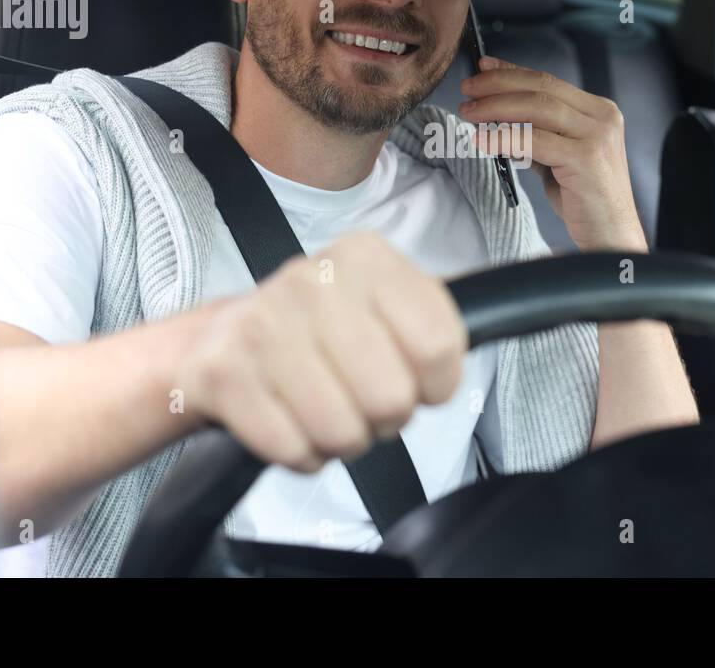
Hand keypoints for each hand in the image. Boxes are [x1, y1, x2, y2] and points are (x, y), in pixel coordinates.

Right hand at [175, 233, 466, 471]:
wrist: (216, 341)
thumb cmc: (317, 332)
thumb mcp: (381, 305)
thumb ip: (435, 320)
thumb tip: (498, 326)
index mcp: (365, 259)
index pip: (439, 344)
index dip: (435, 384)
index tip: (416, 380)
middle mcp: (312, 280)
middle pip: (393, 397)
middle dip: (383, 417)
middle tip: (359, 397)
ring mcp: (262, 324)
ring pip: (342, 431)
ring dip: (339, 439)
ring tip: (322, 408)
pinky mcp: (222, 372)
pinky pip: (293, 450)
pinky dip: (299, 454)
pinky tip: (287, 420)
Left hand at [458, 55, 646, 251]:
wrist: (611, 237)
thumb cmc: (584, 200)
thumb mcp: (559, 158)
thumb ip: (537, 135)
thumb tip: (495, 116)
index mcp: (599, 111)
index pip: (549, 81)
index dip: (512, 71)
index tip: (482, 66)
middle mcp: (603, 117)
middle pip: (541, 88)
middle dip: (498, 85)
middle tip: (467, 89)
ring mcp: (598, 136)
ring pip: (537, 108)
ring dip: (495, 107)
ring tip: (468, 112)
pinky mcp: (586, 159)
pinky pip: (534, 141)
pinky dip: (503, 137)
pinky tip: (481, 140)